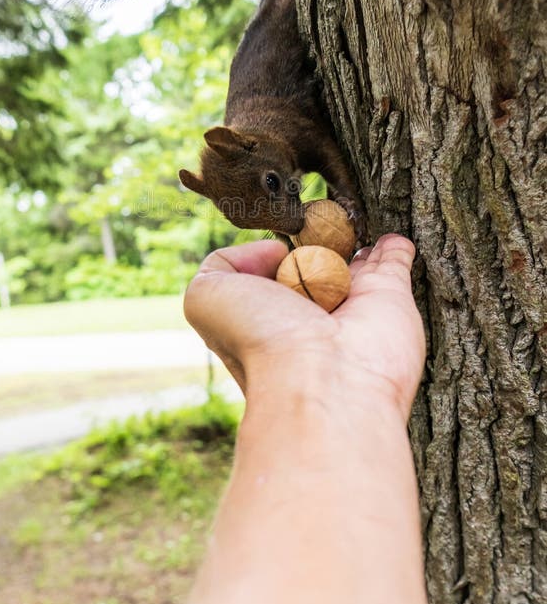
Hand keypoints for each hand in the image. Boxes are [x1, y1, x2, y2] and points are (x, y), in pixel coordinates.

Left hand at [184, 234, 425, 420]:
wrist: (324, 380)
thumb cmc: (262, 340)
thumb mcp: (207, 297)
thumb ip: (222, 263)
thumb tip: (277, 250)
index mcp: (271, 319)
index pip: (269, 282)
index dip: (266, 260)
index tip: (274, 245)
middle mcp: (313, 315)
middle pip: (313, 271)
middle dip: (313, 249)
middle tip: (313, 224)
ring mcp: (355, 307)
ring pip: (355, 266)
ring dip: (353, 247)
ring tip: (350, 227)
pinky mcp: (392, 298)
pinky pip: (396, 263)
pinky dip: (395, 250)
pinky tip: (392, 240)